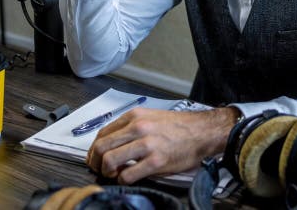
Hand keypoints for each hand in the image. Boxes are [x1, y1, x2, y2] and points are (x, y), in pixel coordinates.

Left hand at [86, 106, 238, 184]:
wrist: (202, 132)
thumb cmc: (177, 127)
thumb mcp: (150, 117)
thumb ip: (130, 127)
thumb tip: (112, 143)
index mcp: (135, 116)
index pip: (102, 133)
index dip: (95, 149)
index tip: (97, 158)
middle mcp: (138, 128)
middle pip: (101, 147)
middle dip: (95, 162)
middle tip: (100, 169)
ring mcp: (147, 145)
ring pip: (110, 160)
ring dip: (107, 172)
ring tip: (114, 174)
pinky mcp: (156, 162)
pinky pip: (128, 175)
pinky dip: (123, 179)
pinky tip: (129, 177)